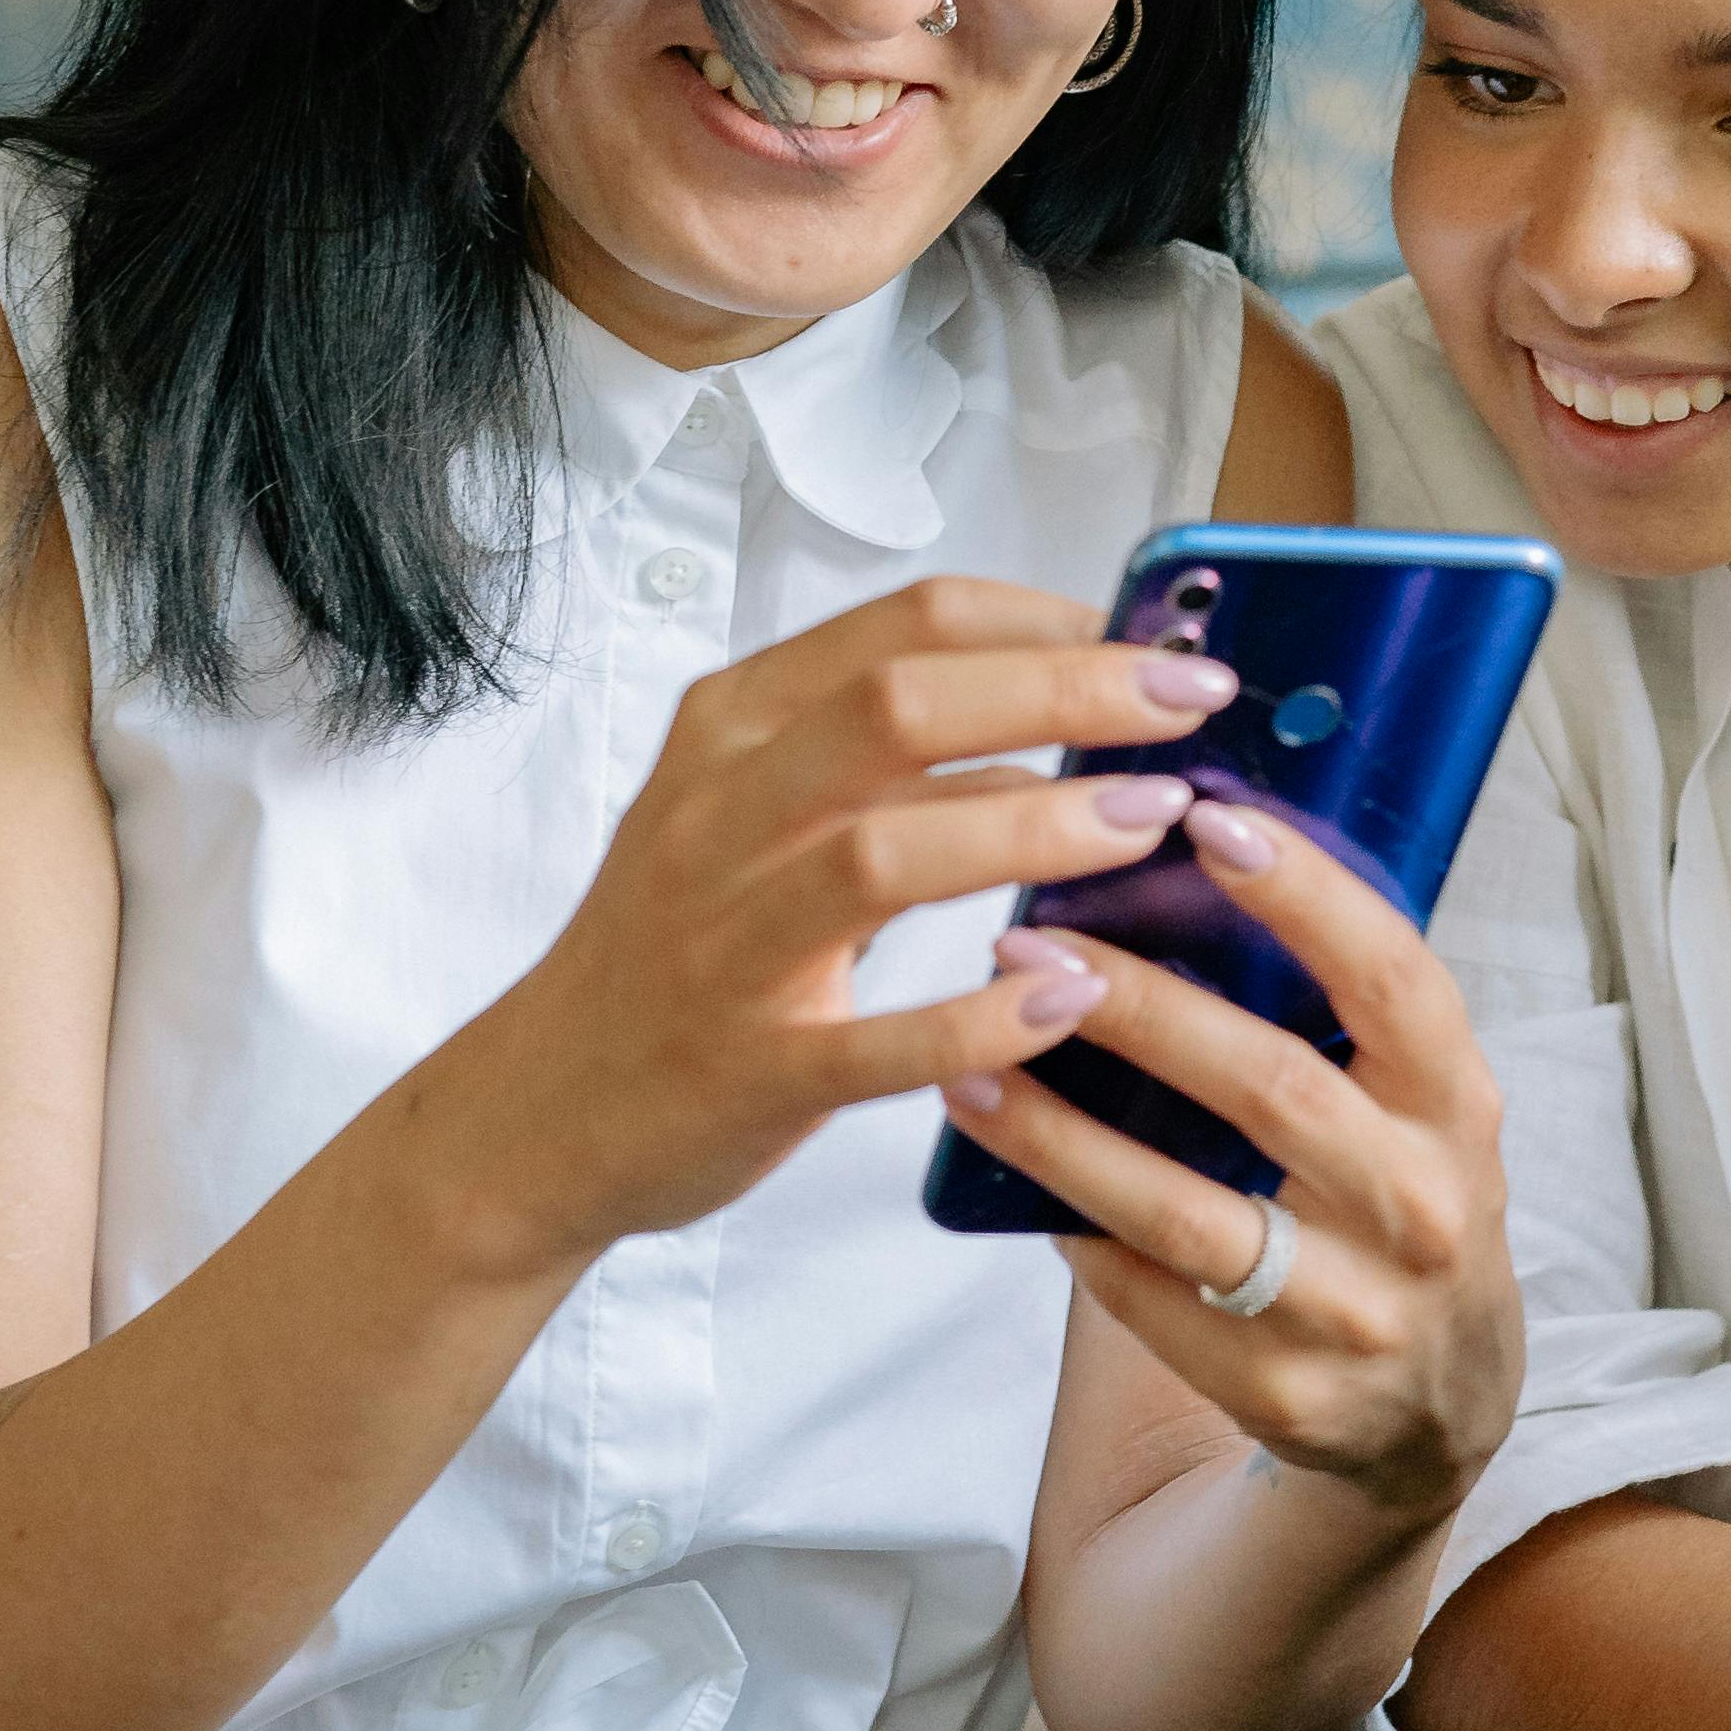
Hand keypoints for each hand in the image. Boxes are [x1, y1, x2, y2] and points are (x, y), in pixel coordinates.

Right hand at [499, 580, 1251, 1259]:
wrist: (538, 1110)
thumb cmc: (675, 947)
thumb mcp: (754, 814)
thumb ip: (885, 758)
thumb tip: (1065, 715)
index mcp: (732, 730)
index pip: (904, 629)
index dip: (1048, 620)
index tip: (1158, 638)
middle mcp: (720, 817)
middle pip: (900, 710)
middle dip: (1065, 692)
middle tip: (1192, 701)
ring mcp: (724, 944)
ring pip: (882, 856)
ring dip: (1032, 828)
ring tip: (1152, 822)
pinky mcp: (744, 1067)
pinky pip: (871, 1041)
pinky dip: (977, 1017)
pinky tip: (1066, 998)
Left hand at [934, 798, 1520, 1521]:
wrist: (1440, 1407)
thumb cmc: (1400, 1205)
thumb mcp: (1418, 1107)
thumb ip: (1338, 1011)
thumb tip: (1181, 855)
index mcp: (1457, 1107)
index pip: (1392, 980)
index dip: (1307, 895)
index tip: (1205, 818)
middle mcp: (1421, 1207)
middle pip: (1270, 1086)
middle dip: (1137, 1008)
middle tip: (1026, 946)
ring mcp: (1353, 1309)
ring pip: (1186, 1212)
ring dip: (1062, 1135)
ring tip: (968, 1068)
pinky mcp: (1279, 1390)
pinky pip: (1147, 1297)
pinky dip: (1071, 1229)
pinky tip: (1007, 1172)